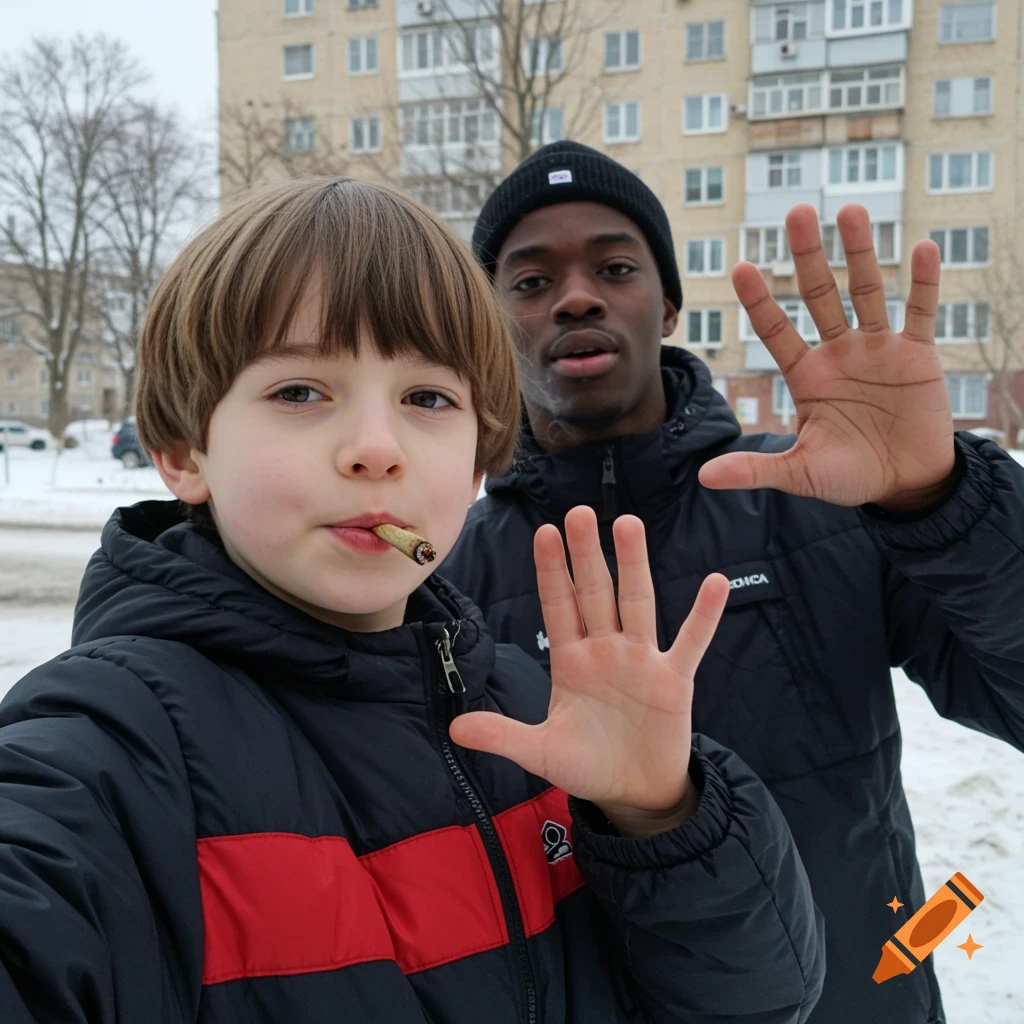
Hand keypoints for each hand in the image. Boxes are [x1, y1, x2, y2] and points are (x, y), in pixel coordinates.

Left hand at [449, 506, 728, 836]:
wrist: (633, 793)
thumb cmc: (587, 764)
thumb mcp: (541, 751)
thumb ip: (502, 735)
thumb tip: (454, 728)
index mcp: (571, 660)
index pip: (559, 606)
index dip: (552, 571)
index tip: (544, 532)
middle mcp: (605, 650)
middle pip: (596, 593)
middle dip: (587, 555)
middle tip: (580, 512)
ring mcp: (641, 660)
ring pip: (636, 603)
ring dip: (634, 565)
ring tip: (629, 524)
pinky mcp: (674, 681)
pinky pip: (691, 642)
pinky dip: (704, 615)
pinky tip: (716, 583)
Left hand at [699, 204, 956, 511]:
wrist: (904, 485)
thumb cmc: (849, 476)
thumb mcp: (800, 473)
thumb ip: (756, 469)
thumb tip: (704, 478)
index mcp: (806, 377)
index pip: (776, 331)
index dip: (760, 301)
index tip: (740, 267)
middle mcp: (838, 354)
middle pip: (820, 296)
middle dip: (808, 257)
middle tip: (796, 213)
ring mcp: (878, 350)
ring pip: (867, 292)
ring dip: (861, 253)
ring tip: (849, 210)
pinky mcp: (918, 355)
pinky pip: (920, 312)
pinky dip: (923, 282)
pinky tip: (923, 248)